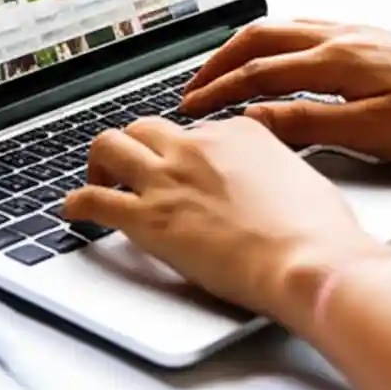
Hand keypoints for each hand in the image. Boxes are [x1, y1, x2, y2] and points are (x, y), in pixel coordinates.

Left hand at [63, 117, 390, 327]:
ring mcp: (167, 179)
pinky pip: (94, 200)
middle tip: (132, 168)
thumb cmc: (318, 232)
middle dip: (136, 146)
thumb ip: (274, 170)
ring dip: (99, 163)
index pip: (196, 129)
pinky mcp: (147, 218)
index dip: (185, 150)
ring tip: (97, 180)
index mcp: (238, 132)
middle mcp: (196, 147)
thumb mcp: (304, 177)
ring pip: (109, 146)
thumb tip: (271, 182)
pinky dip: (76, 203)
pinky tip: (72, 210)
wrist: (308, 261)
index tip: (183, 166)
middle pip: (146, 128)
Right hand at [180, 20, 390, 161]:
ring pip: (281, 27)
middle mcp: (340, 36)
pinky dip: (274, 41)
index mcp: (335, 59)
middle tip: (193, 86)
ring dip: (243, 47)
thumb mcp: (368, 132)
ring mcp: (355, 32)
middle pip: (259, 38)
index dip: (218, 91)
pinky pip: (305, 28)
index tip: (191, 108)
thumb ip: (305, 123)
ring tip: (221, 69)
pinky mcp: (368, 37)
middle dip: (219, 61)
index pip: (257, 73)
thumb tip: (250, 119)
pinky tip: (275, 55)